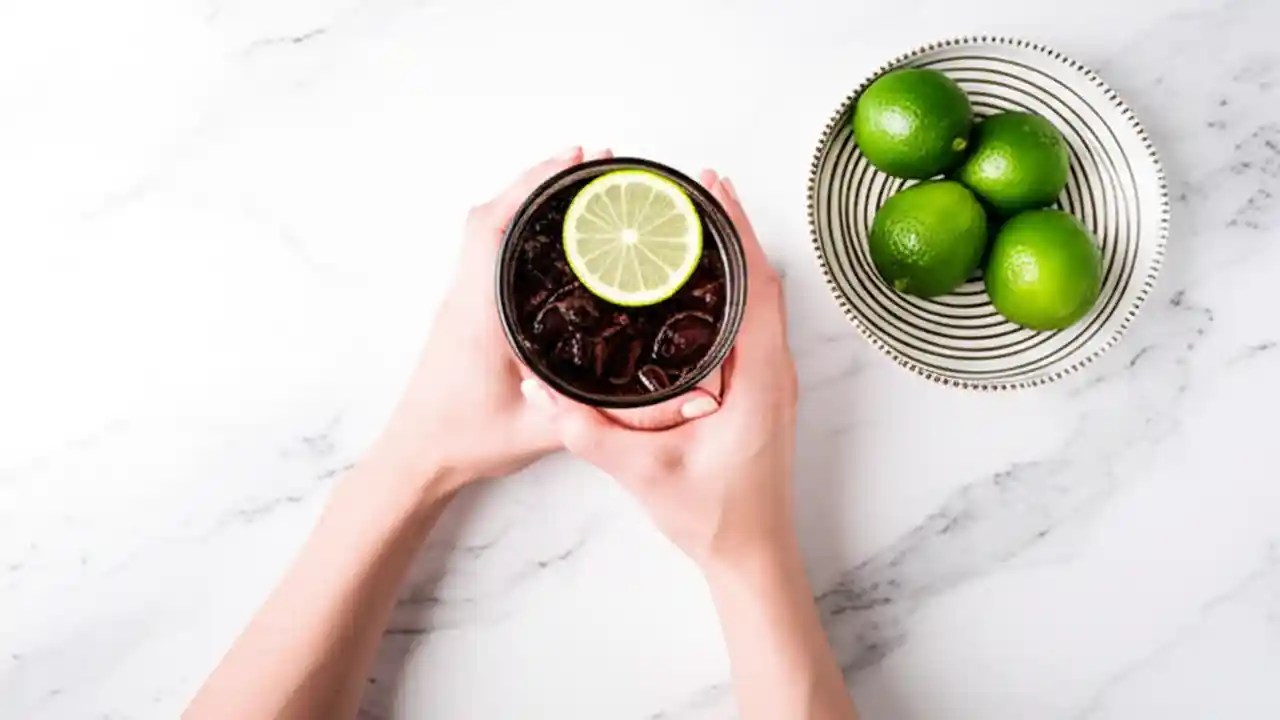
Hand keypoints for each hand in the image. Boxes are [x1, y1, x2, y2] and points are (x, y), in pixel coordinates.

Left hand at [372, 147, 606, 490]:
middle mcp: (465, 296)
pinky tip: (552, 240)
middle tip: (591, 168)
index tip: (574, 160)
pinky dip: (517, 229)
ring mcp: (460, 302)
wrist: (416, 457)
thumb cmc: (464, 440)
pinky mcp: (463, 314)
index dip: (533, 184)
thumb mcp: (539, 431)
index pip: (495, 226)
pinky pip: (487, 253)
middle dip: (540, 181)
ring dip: (526, 202)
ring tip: (578, 192)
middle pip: (491, 215)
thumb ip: (599, 414)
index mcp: (479, 312)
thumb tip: (667, 402)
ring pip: (486, 230)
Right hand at [523, 172, 798, 566]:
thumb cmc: (715, 518)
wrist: (750, 556)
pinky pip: (751, 323)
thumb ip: (590, 432)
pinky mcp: (759, 392)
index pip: (758, 283)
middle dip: (732, 229)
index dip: (737, 230)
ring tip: (695, 224)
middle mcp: (773, 370)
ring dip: (734, 258)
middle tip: (695, 189)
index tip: (713, 188)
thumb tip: (541, 389)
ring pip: (760, 300)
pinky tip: (698, 287)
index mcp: (759, 378)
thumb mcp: (645, 474)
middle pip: (761, 279)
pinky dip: (731, 291)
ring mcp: (770, 381)